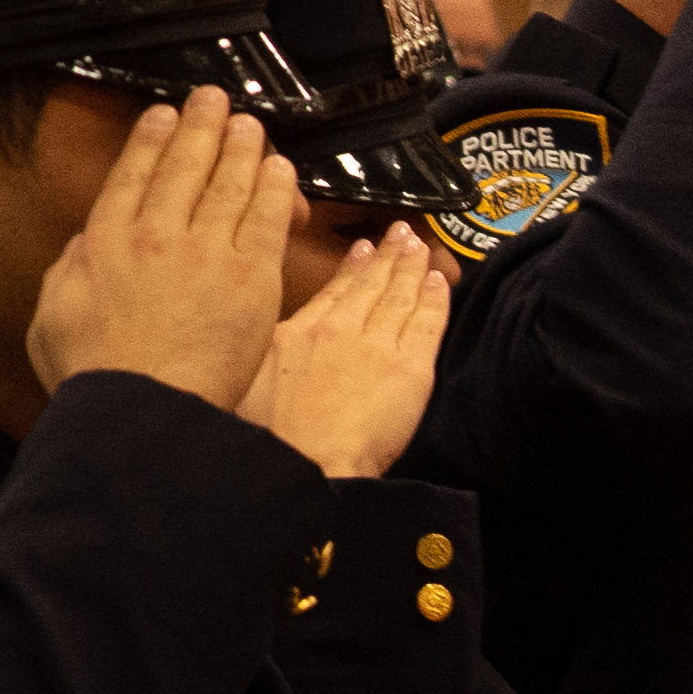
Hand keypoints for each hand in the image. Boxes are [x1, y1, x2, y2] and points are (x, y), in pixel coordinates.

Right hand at [28, 95, 290, 408]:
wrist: (144, 407)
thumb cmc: (96, 374)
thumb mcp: (53, 315)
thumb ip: (71, 270)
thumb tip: (85, 244)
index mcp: (104, 242)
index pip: (131, 176)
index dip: (151, 141)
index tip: (163, 115)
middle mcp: (155, 236)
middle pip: (183, 169)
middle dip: (200, 127)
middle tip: (214, 100)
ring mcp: (206, 254)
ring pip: (228, 186)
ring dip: (241, 149)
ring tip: (249, 124)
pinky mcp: (251, 278)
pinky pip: (266, 222)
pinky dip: (273, 190)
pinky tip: (280, 168)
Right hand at [244, 224, 448, 479]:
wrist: (309, 460)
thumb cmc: (275, 437)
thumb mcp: (253, 382)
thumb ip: (269, 357)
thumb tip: (271, 348)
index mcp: (296, 333)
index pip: (332, 292)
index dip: (352, 268)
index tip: (363, 248)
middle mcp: (338, 330)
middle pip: (370, 285)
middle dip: (389, 256)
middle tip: (402, 232)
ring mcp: (375, 345)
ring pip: (400, 296)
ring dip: (413, 267)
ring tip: (422, 246)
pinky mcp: (409, 366)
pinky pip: (427, 323)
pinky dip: (434, 298)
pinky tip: (439, 280)